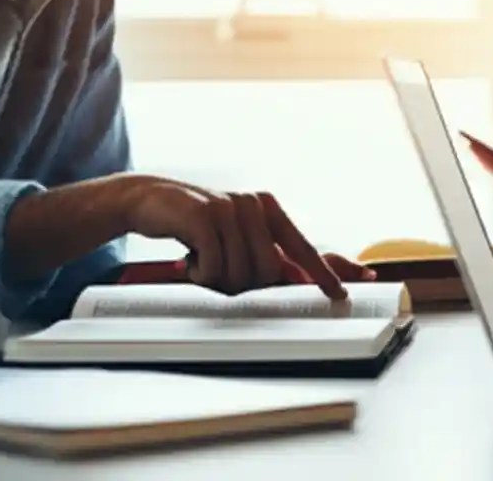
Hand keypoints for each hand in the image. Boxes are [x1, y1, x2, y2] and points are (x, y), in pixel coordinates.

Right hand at [123, 176, 371, 297]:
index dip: (327, 272)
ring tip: (201, 262)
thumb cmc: (197, 225)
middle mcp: (255, 206)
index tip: (343, 293)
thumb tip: (302, 279)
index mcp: (269, 210)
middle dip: (241, 283)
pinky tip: (187, 260)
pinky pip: (213, 267)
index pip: (304, 248)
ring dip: (216, 279)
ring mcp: (230, 208)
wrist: (148, 199)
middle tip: (217, 271)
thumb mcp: (237, 238)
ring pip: (240, 274)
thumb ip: (268, 256)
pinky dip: (198, 274)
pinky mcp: (204, 216)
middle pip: (268, 273)